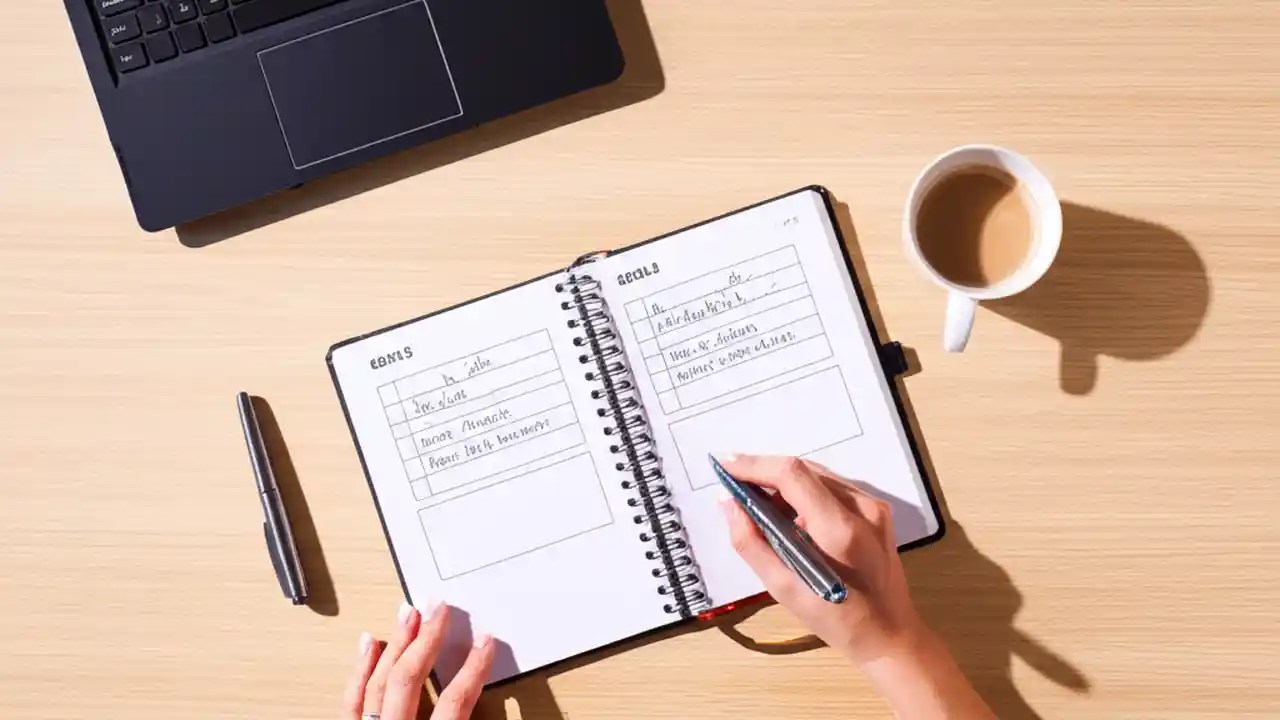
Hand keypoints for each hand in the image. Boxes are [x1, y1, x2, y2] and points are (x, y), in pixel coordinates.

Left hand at [343, 602, 493, 719]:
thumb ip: (464, 719)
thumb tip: (490, 704)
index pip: (454, 702)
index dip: (473, 670)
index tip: (486, 641)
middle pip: (409, 680)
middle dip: (426, 640)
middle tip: (439, 609)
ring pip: (378, 683)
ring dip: (395, 645)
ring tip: (408, 614)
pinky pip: (351, 699)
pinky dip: (361, 670)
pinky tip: (369, 643)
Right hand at [718, 455, 994, 718]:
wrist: (889, 634)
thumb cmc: (836, 620)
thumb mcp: (784, 589)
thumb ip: (751, 543)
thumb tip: (728, 503)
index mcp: (839, 530)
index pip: (792, 475)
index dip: (755, 465)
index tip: (725, 465)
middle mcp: (861, 508)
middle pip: (804, 470)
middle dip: (765, 473)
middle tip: (736, 489)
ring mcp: (874, 506)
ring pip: (818, 476)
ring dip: (785, 485)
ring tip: (763, 509)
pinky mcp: (877, 510)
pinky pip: (833, 488)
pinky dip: (806, 494)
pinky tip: (794, 518)